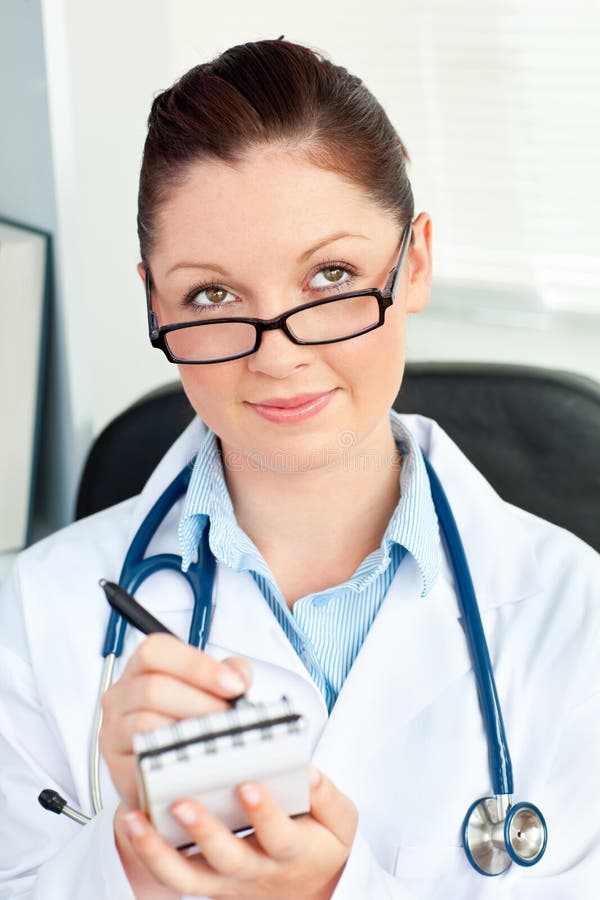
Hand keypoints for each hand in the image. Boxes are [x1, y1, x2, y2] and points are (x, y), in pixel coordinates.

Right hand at [99, 633, 251, 807]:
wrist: (174, 772)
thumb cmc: (189, 723)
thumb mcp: (211, 689)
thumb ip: (230, 673)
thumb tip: (238, 678)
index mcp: (140, 667)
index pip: (155, 651)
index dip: (196, 665)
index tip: (233, 684)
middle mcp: (120, 695)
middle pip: (153, 688)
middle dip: (201, 702)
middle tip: (229, 716)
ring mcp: (113, 731)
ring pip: (146, 723)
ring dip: (190, 730)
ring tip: (216, 736)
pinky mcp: (117, 767)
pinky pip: (144, 759)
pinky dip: (175, 757)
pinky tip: (198, 757)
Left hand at [118, 767, 356, 898]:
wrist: (309, 888)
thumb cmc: (320, 843)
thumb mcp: (341, 821)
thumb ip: (327, 796)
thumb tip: (307, 770)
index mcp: (292, 850)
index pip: (278, 836)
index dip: (263, 813)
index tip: (249, 784)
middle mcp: (254, 870)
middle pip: (226, 858)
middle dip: (204, 831)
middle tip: (184, 802)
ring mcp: (225, 880)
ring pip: (187, 876)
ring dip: (156, 850)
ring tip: (135, 819)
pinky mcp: (205, 882)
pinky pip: (171, 874)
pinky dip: (145, 851)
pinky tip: (129, 821)